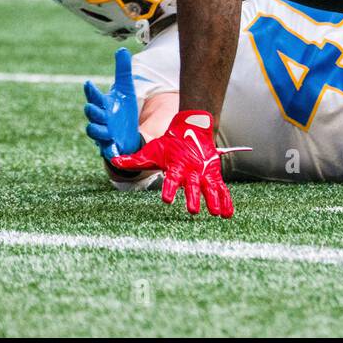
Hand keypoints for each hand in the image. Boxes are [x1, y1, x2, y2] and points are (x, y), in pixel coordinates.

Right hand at [83, 47, 142, 161]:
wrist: (126, 133)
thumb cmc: (122, 109)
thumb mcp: (126, 89)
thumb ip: (122, 70)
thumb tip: (122, 49)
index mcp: (103, 104)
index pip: (94, 96)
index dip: (91, 91)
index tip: (88, 83)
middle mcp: (100, 118)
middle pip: (91, 114)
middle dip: (91, 111)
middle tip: (91, 107)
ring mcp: (103, 133)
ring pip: (94, 132)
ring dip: (97, 130)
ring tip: (106, 130)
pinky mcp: (110, 146)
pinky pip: (107, 150)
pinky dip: (108, 151)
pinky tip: (112, 151)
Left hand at [111, 110, 244, 217]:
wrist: (192, 127)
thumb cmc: (170, 144)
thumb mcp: (152, 151)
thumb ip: (134, 160)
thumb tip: (113, 161)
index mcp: (176, 165)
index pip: (171, 178)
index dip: (169, 188)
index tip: (166, 199)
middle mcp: (192, 170)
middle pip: (193, 185)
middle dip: (193, 198)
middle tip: (192, 211)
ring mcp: (205, 172)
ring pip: (210, 188)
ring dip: (213, 200)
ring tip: (216, 214)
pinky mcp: (214, 175)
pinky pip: (222, 189)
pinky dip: (226, 201)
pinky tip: (228, 215)